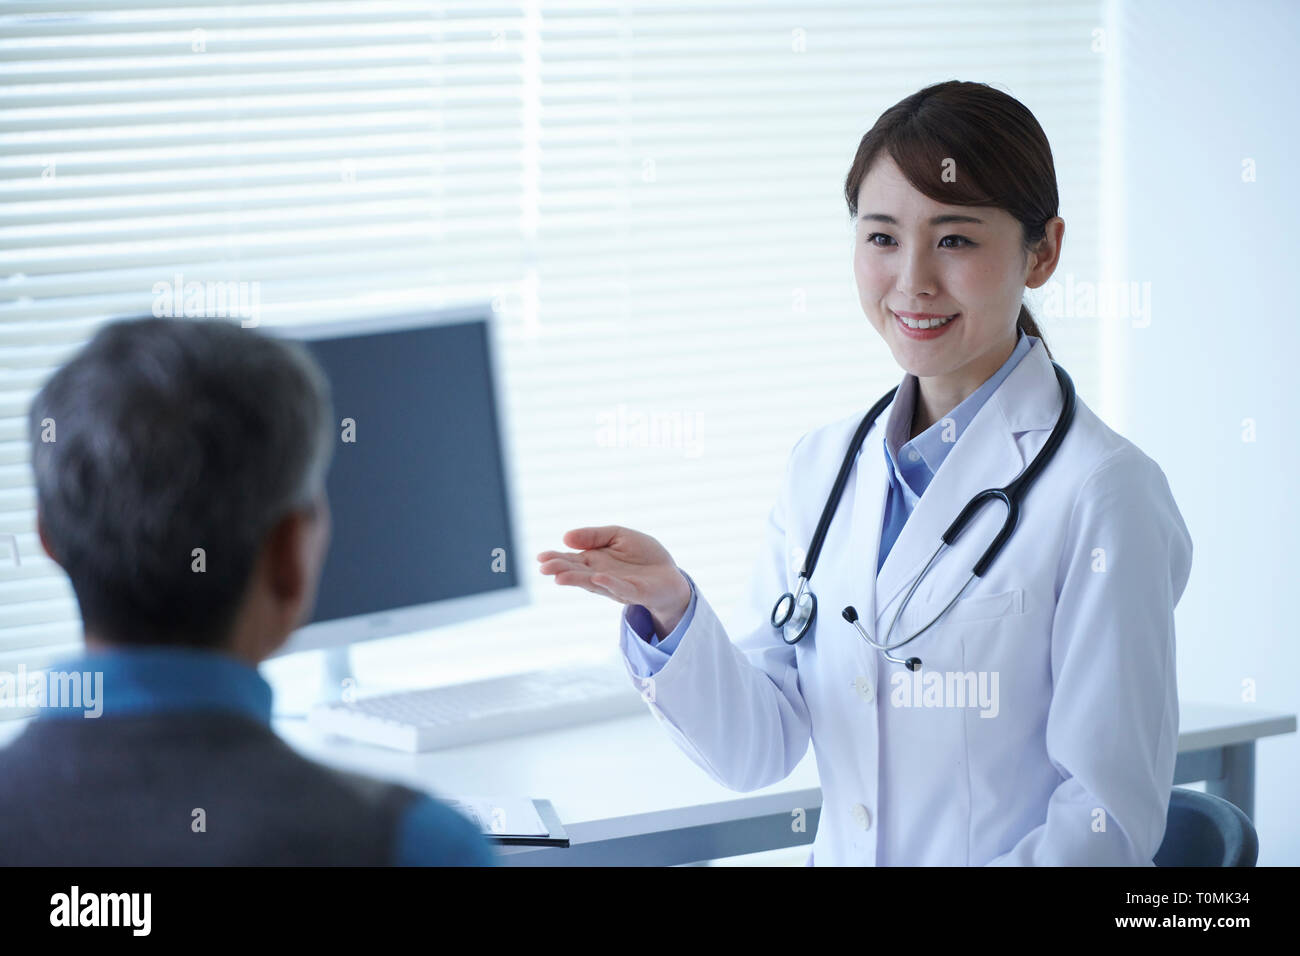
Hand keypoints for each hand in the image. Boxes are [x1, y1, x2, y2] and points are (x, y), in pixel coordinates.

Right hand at [536, 525, 691, 635]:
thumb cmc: (643, 556)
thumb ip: (594, 535)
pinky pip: (621, 588)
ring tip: (559, 577)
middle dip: (561, 570)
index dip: (556, 558)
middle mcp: (601, 576)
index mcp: (595, 561)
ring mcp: (617, 586)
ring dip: (577, 580)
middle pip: (578, 572)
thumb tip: (566, 537)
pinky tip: (597, 577)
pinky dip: (609, 583)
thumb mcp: (619, 535)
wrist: (670, 576)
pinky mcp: (635, 592)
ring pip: (593, 583)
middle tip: (543, 567)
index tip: (540, 557)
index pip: (571, 559)